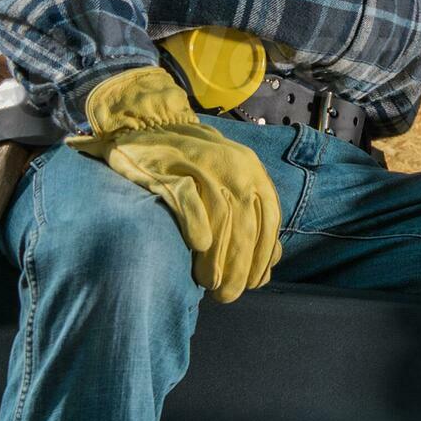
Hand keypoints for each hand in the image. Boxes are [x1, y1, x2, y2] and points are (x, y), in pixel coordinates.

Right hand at [69, 66, 280, 302]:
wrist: (149, 126)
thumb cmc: (195, 165)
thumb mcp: (232, 185)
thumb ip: (252, 218)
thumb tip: (270, 263)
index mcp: (253, 172)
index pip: (268, 221)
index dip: (262, 256)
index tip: (252, 283)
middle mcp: (235, 167)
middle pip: (245, 225)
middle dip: (240, 266)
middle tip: (227, 294)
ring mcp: (203, 166)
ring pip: (220, 218)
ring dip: (218, 256)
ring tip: (209, 283)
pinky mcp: (171, 168)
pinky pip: (189, 199)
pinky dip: (197, 223)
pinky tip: (198, 247)